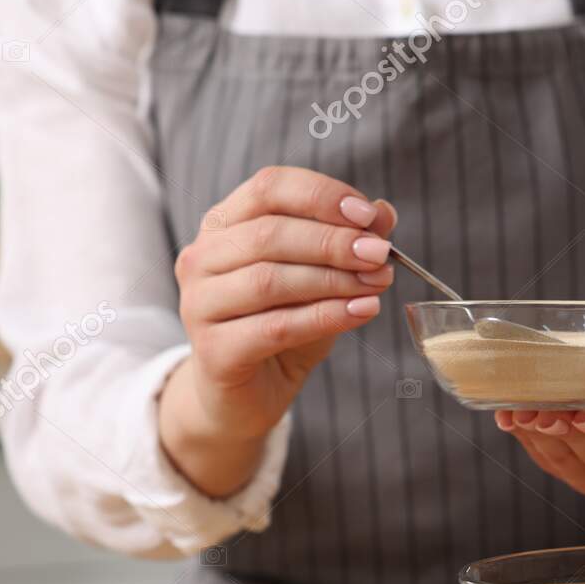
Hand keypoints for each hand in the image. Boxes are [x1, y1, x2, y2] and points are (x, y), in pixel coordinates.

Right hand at [161, 167, 397, 495]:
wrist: (246, 395)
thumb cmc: (282, 327)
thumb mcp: (322, 280)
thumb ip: (348, 244)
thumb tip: (384, 213)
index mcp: (223, 226)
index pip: (268, 188)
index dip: (321, 196)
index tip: (369, 216)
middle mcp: (202, 258)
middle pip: (269, 234)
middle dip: (334, 242)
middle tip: (380, 255)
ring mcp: (200, 304)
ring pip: (270, 280)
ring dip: (333, 280)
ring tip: (377, 284)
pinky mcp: (213, 350)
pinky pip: (275, 327)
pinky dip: (325, 317)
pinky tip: (362, 311)